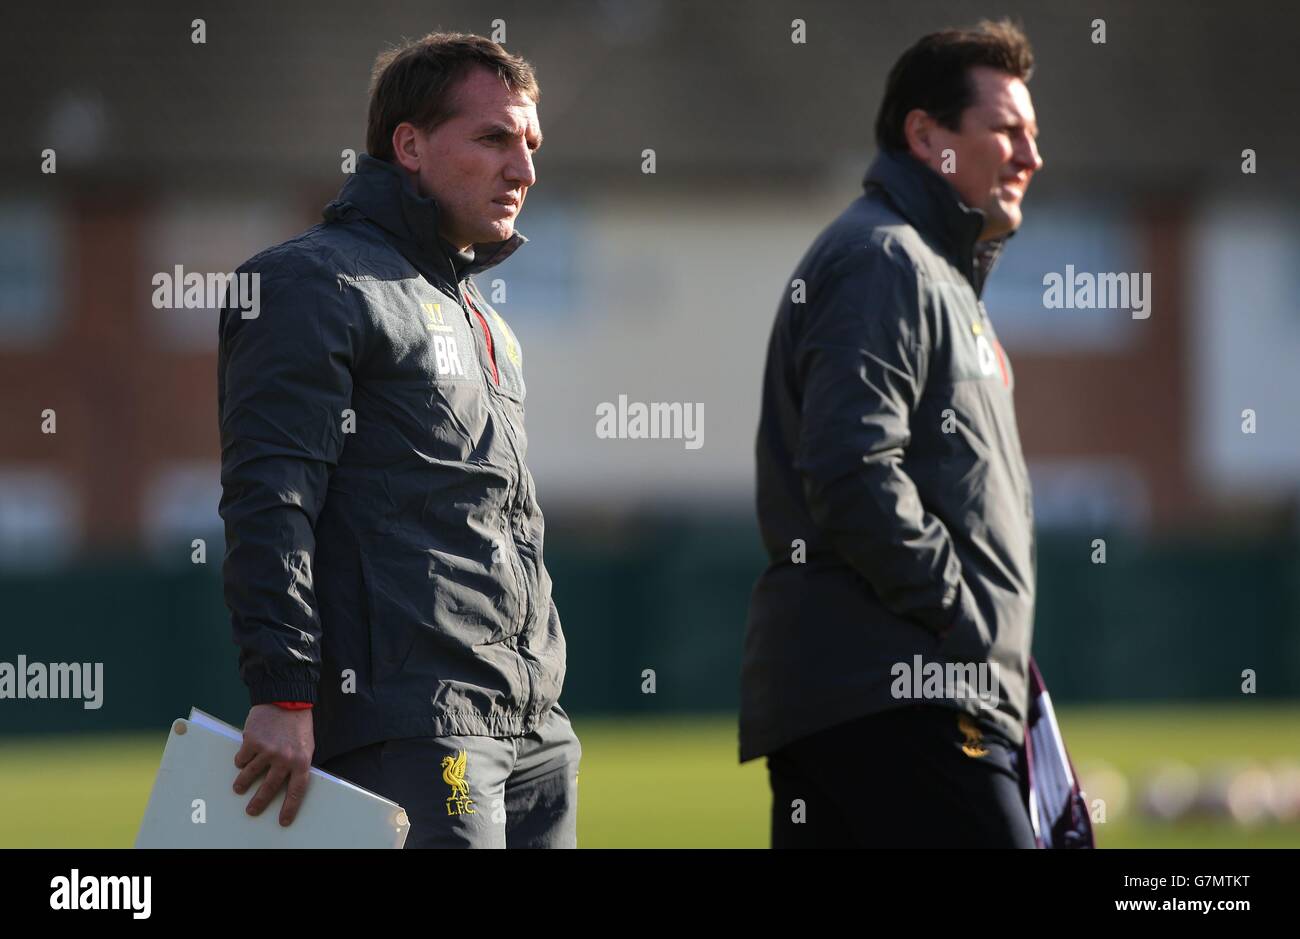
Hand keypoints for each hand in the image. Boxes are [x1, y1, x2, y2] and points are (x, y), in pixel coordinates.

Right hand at [233, 704, 314, 825]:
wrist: (286, 698)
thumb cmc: (298, 724)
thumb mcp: (306, 745)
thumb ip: (298, 763)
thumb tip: (288, 782)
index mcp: (301, 761)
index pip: (296, 791)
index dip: (289, 808)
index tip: (283, 821)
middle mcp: (284, 759)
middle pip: (269, 788)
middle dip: (259, 803)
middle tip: (252, 811)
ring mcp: (267, 751)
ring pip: (250, 775)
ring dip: (243, 784)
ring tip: (239, 788)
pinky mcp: (252, 741)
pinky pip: (242, 759)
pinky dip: (241, 760)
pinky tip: (242, 759)